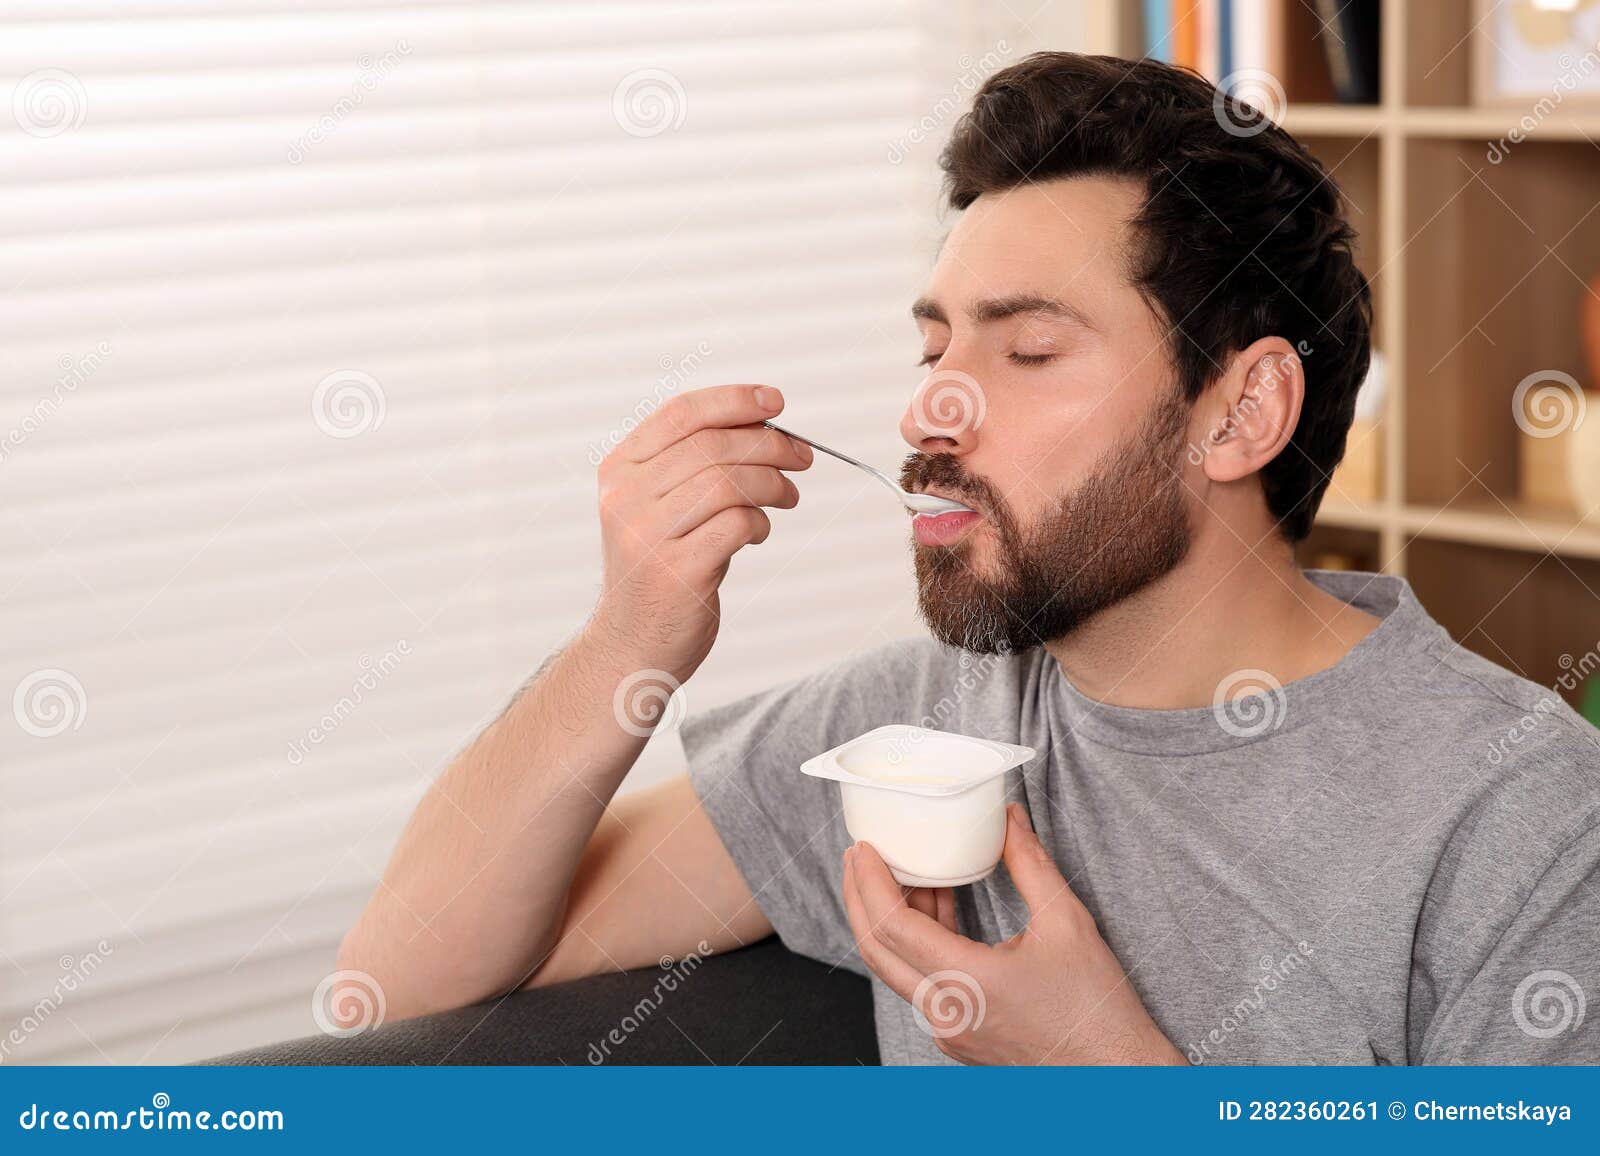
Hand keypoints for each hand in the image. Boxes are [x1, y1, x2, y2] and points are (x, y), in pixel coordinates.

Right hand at [591, 385, 811, 681]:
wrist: (632, 645)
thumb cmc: (658, 570)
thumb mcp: (658, 508)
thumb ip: (693, 466)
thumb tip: (764, 427)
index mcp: (620, 469)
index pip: (682, 413)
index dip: (735, 400)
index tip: (776, 403)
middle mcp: (626, 497)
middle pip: (713, 445)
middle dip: (770, 445)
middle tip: (801, 458)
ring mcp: (648, 535)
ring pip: (729, 481)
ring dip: (773, 484)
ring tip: (787, 497)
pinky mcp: (676, 571)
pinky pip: (737, 524)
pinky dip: (761, 523)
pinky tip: (759, 534)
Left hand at [841, 803, 1186, 1065]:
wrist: (1117, 1075)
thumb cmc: (1096, 1008)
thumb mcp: (1067, 923)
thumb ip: (1030, 864)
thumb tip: (1009, 819)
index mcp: (966, 984)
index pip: (891, 928)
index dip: (869, 882)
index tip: (863, 848)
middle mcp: (946, 1014)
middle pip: (878, 950)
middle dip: (861, 897)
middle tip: (860, 854)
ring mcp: (949, 1031)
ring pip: (898, 968)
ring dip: (893, 919)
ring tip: (905, 871)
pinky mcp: (959, 1036)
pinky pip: (922, 983)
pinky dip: (919, 942)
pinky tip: (939, 908)